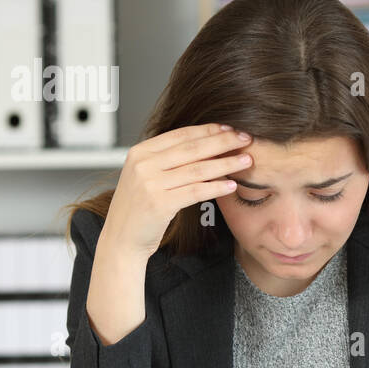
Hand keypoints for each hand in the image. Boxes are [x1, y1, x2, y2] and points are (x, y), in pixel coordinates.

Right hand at [102, 123, 253, 260]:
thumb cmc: (139, 208)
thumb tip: (204, 144)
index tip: (230, 129)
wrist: (121, 238)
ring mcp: (150, 183)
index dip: (208, 130)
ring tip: (247, 160)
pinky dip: (216, 187)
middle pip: (192, 149)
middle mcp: (143, 164)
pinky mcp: (160, 203)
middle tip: (246, 138)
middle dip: (223, 142)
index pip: (181, 135)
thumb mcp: (146, 175)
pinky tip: (232, 185)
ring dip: (226, 164)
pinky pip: (195, 191)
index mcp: (140, 152)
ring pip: (197, 169)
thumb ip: (167, 159)